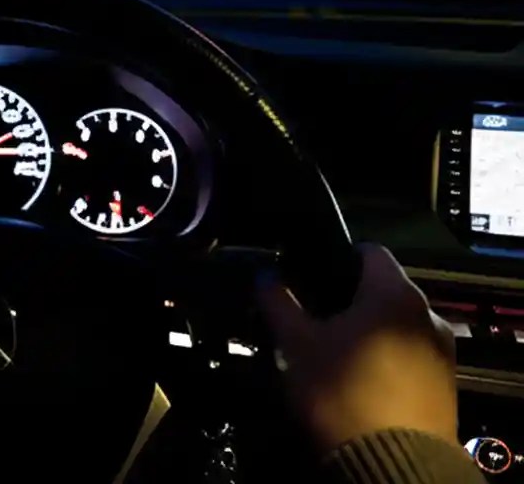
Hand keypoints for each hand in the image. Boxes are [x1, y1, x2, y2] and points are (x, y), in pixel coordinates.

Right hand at [258, 243, 458, 452]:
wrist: (390, 461)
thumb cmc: (340, 389)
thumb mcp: (296, 345)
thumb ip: (279, 303)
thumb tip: (264, 275)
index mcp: (393, 292)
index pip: (369, 250)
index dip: (338, 257)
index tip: (311, 276)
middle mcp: (427, 312)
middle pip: (384, 290)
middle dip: (352, 300)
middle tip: (316, 320)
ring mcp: (442, 349)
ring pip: (398, 325)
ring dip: (371, 332)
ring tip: (336, 355)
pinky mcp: (446, 383)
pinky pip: (411, 356)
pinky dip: (388, 359)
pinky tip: (362, 382)